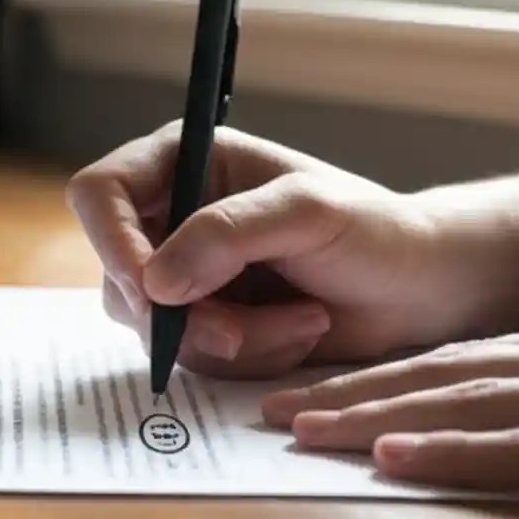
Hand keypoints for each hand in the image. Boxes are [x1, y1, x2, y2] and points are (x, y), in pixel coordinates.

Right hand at [67, 122, 460, 378]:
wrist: (418, 288)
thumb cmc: (373, 230)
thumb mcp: (306, 213)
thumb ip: (228, 234)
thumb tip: (156, 282)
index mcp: (186, 162)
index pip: (100, 194)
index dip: (112, 243)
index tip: (152, 289)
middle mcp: (174, 217)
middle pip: (120, 275)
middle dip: (186, 314)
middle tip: (242, 329)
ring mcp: (188, 276)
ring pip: (156, 327)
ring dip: (231, 338)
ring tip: (303, 318)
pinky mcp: (208, 324)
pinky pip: (193, 357)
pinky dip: (248, 357)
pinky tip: (298, 331)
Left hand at [262, 322, 518, 518]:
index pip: (468, 356)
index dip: (386, 370)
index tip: (318, 387)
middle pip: (451, 371)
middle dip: (358, 389)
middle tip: (278, 410)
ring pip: (474, 399)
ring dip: (382, 414)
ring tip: (308, 430)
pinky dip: (460, 450)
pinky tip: (400, 457)